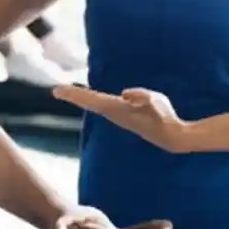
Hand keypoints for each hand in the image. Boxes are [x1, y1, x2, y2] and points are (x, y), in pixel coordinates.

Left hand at [54, 86, 188, 152]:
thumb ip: (140, 95)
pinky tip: (93, 100)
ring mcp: (119, 117)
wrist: (171, 137)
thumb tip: (124, 94)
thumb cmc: (164, 116)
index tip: (58, 91)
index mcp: (118, 109)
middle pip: (90, 103)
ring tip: (70, 92)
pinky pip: (104, 107)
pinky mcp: (125, 118)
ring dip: (83, 99)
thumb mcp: (155, 100)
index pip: (92, 99)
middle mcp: (114, 114)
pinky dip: (94, 101)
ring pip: (96, 105)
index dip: (75, 94)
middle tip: (57, 91)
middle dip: (74, 96)